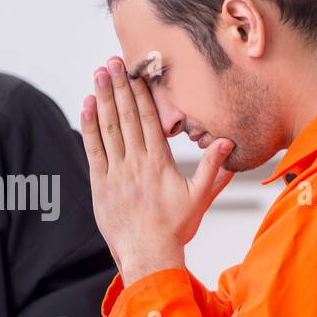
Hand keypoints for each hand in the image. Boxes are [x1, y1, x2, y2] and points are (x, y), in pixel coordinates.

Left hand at [80, 57, 234, 284]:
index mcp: (160, 163)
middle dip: (120, 86)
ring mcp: (117, 172)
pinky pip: (94, 149)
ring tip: (99, 74)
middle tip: (112, 61)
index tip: (137, 71)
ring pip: (109, 128)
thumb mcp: (199, 198)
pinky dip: (89, 126)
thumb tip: (228, 144)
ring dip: (104, 99)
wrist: (148, 254)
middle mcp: (137, 163)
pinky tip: (88, 105)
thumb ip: (213, 169)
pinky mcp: (101, 184)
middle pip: (127, 117)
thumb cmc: (174, 229)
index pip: (150, 119)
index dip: (142, 92)